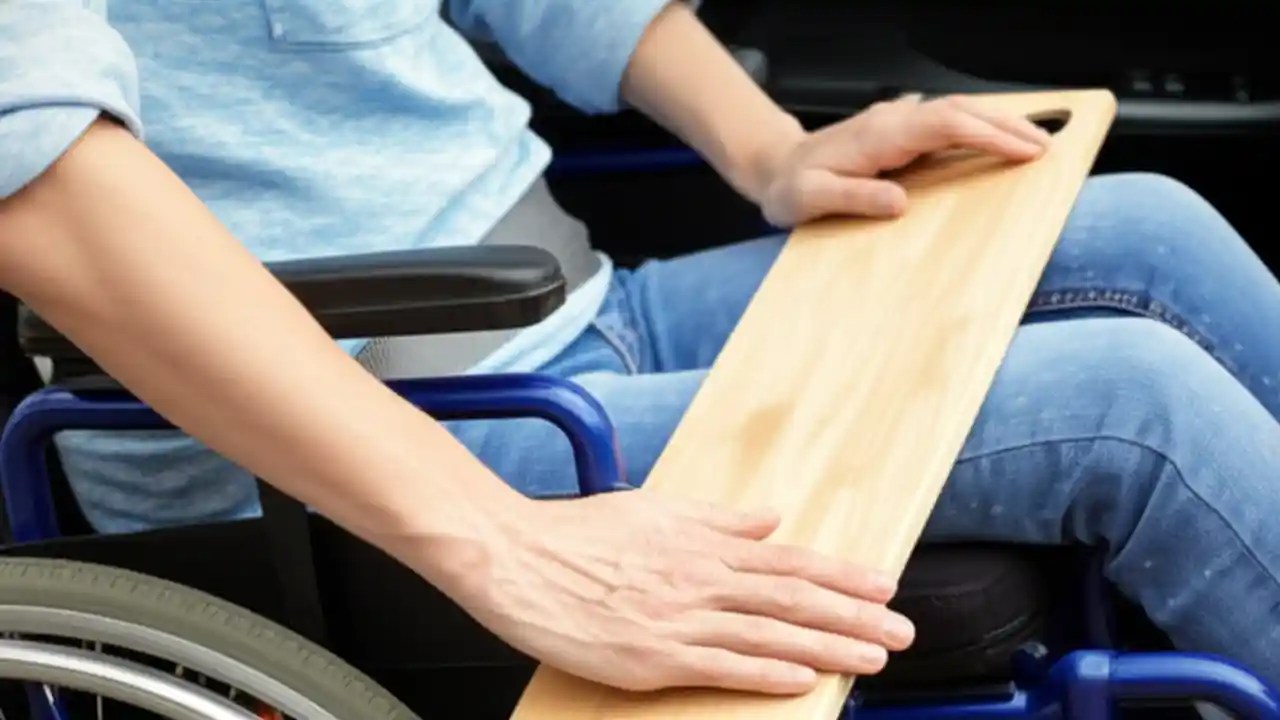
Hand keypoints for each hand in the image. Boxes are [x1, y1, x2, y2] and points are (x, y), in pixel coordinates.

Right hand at [432, 490, 914, 694]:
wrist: (515, 558)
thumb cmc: (579, 533)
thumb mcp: (654, 510)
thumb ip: (718, 518)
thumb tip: (769, 517)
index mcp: (701, 543)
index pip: (788, 561)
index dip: (841, 575)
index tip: (883, 586)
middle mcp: (699, 579)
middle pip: (791, 599)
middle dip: (853, 616)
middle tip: (900, 632)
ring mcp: (676, 620)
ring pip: (767, 634)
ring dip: (826, 647)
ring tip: (871, 658)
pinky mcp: (650, 658)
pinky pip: (720, 667)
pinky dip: (766, 673)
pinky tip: (803, 679)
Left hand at [755, 95, 1053, 226]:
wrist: (774, 168)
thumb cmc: (791, 187)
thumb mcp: (810, 199)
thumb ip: (852, 199)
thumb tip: (899, 203)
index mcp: (878, 135)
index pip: (945, 126)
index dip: (987, 136)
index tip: (1022, 151)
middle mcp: (891, 121)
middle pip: (960, 112)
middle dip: (1006, 126)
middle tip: (1046, 147)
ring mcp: (896, 122)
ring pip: (956, 112)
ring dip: (996, 124)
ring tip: (1034, 141)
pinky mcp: (898, 131)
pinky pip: (945, 122)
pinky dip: (977, 127)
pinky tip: (997, 138)